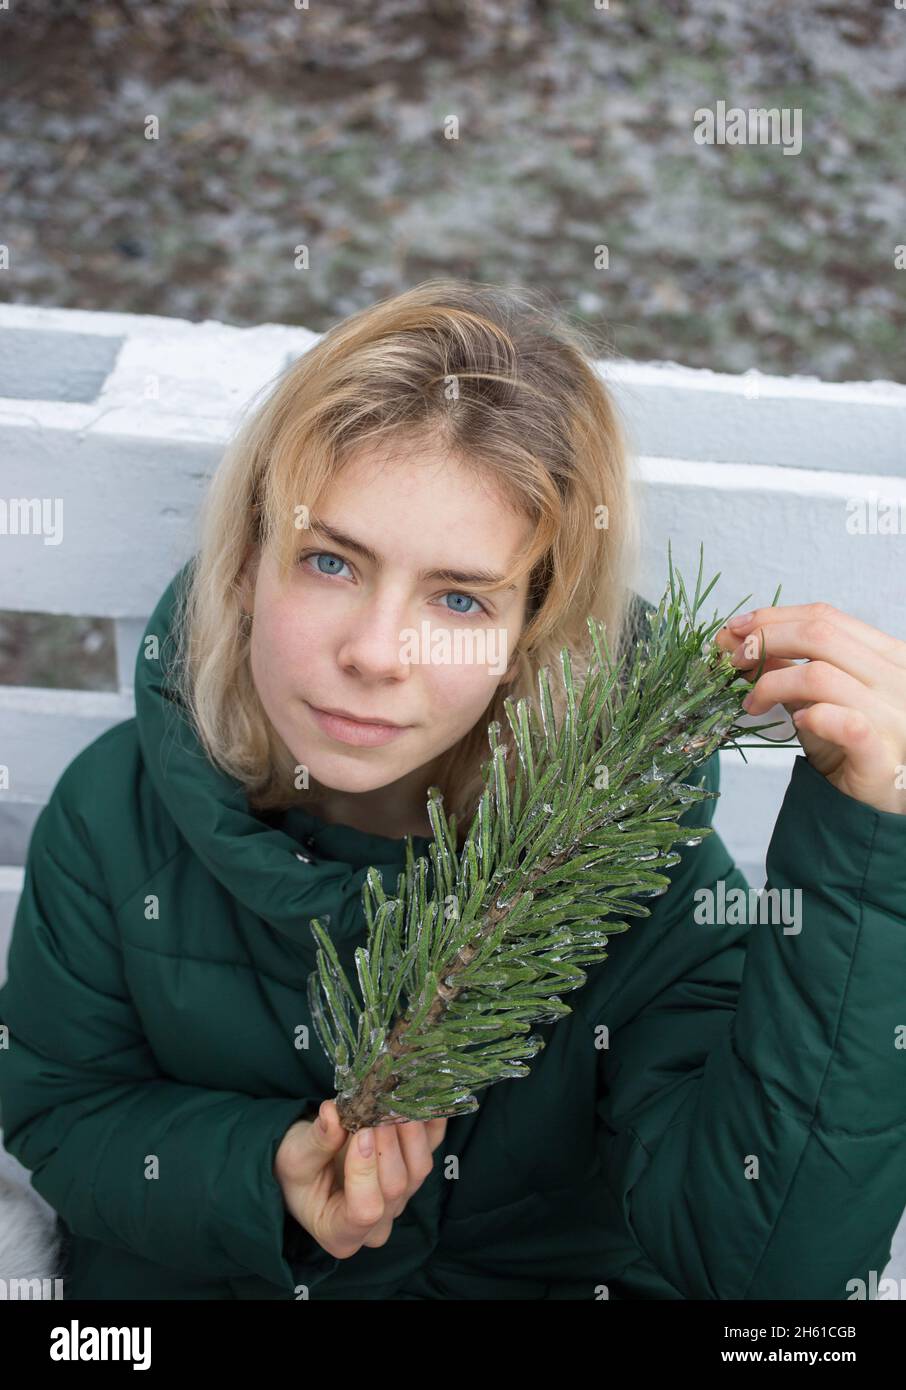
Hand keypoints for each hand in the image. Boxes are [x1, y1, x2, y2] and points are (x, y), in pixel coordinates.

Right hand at [274, 1099, 447, 1259]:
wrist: (310, 1162)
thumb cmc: (298, 1170)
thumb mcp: (294, 1158)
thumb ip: (316, 1141)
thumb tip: (333, 1113)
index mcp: (340, 1232)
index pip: (364, 1210)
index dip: (366, 1171)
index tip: (360, 1133)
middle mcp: (377, 1224)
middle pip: (395, 1187)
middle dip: (388, 1143)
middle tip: (376, 1106)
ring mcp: (401, 1200)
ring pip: (419, 1168)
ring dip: (409, 1131)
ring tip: (393, 1099)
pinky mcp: (414, 1171)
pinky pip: (433, 1148)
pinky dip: (431, 1123)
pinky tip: (421, 1097)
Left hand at [714, 602, 905, 815]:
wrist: (883, 802)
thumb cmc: (852, 747)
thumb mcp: (819, 698)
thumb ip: (788, 668)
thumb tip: (737, 640)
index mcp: (885, 655)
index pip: (825, 618)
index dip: (773, 618)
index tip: (735, 630)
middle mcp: (896, 678)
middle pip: (820, 636)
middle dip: (765, 641)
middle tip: (734, 661)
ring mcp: (896, 716)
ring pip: (821, 676)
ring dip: (772, 683)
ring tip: (753, 703)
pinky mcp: (885, 756)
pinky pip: (847, 724)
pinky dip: (814, 717)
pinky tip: (798, 722)